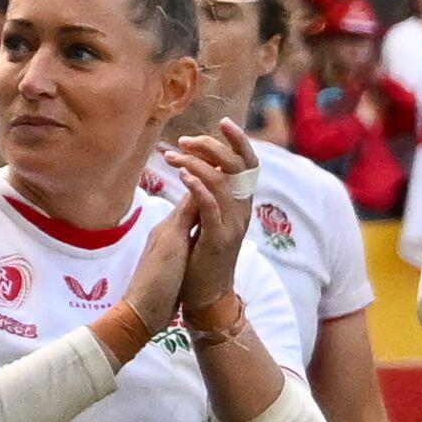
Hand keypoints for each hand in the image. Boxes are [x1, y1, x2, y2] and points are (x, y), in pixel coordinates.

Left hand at [162, 125, 258, 321]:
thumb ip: (206, 198)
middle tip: (185, 141)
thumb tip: (200, 171)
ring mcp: (232, 226)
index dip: (239, 142)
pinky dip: (198, 187)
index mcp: (240, 206)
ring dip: (197, 164)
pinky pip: (212, 207)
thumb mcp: (205, 222)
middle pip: (238, 167)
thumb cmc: (201, 259)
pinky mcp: (218, 240)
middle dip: (213, 147)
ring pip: (223, 182)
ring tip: (173, 156)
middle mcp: (242, 212)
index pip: (248, 165)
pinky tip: (183, 175)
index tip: (223, 122)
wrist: (204, 299)